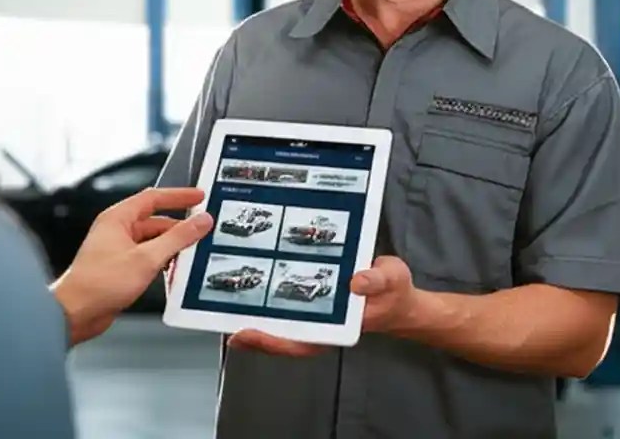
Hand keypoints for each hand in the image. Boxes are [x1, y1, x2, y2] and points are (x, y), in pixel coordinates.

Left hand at [51, 188, 213, 345]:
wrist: (76, 313)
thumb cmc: (98, 283)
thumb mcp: (147, 258)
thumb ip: (177, 238)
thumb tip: (200, 221)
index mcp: (118, 218)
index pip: (153, 197)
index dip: (178, 195)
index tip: (198, 197)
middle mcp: (116, 231)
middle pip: (155, 221)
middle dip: (179, 226)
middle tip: (201, 229)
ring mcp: (118, 250)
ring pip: (153, 241)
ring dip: (172, 246)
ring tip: (192, 252)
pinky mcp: (120, 268)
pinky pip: (147, 257)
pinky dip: (162, 261)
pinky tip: (175, 270)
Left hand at [227, 256, 419, 357]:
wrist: (396, 294)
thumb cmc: (394, 290)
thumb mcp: (393, 278)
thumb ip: (378, 279)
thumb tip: (357, 281)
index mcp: (337, 327)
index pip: (299, 341)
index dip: (271, 341)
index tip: (245, 334)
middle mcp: (321, 324)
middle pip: (280, 334)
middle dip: (252, 330)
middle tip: (222, 320)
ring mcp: (314, 314)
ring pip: (279, 320)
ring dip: (254, 313)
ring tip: (222, 303)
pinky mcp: (310, 299)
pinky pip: (284, 303)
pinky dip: (266, 298)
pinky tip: (247, 286)